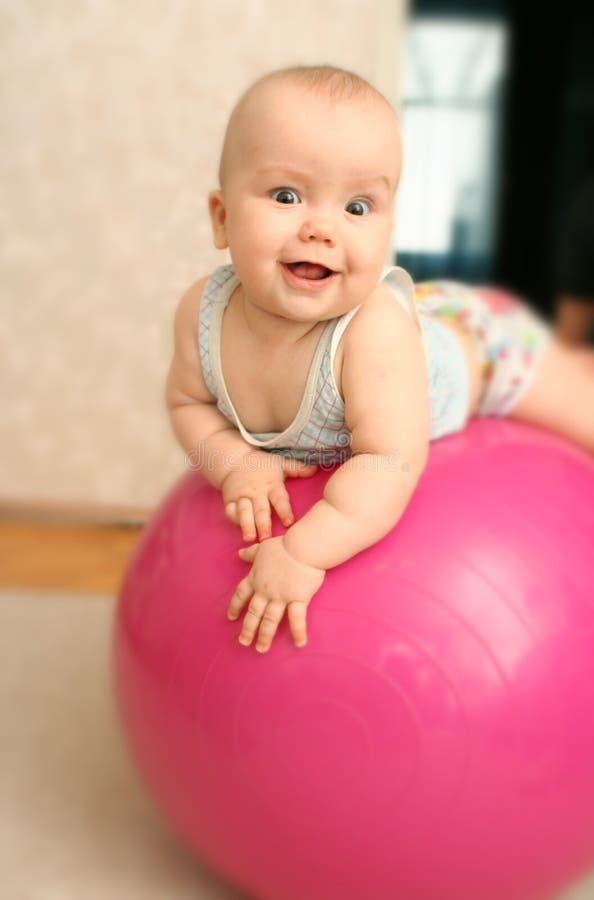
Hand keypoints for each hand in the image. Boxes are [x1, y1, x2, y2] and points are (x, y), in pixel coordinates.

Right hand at [221, 451, 316, 541]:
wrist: (235, 461)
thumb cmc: (262, 465)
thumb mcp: (280, 463)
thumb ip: (297, 468)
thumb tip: (315, 468)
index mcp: (271, 484)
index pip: (279, 499)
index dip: (284, 511)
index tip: (289, 523)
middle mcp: (256, 492)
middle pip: (261, 509)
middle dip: (263, 524)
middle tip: (266, 539)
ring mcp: (242, 496)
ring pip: (244, 512)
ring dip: (247, 525)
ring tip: (250, 538)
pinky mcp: (229, 500)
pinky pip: (230, 511)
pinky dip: (233, 519)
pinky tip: (237, 530)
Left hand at [228, 536, 325, 652]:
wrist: (302, 547)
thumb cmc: (284, 546)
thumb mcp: (262, 548)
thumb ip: (251, 553)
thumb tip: (239, 553)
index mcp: (256, 578)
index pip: (241, 594)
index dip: (235, 606)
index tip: (231, 617)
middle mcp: (265, 590)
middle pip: (254, 612)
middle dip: (247, 628)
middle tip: (243, 642)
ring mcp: (281, 596)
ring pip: (270, 620)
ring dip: (265, 635)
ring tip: (261, 649)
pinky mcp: (298, 599)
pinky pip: (297, 619)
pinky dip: (298, 632)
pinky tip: (299, 644)